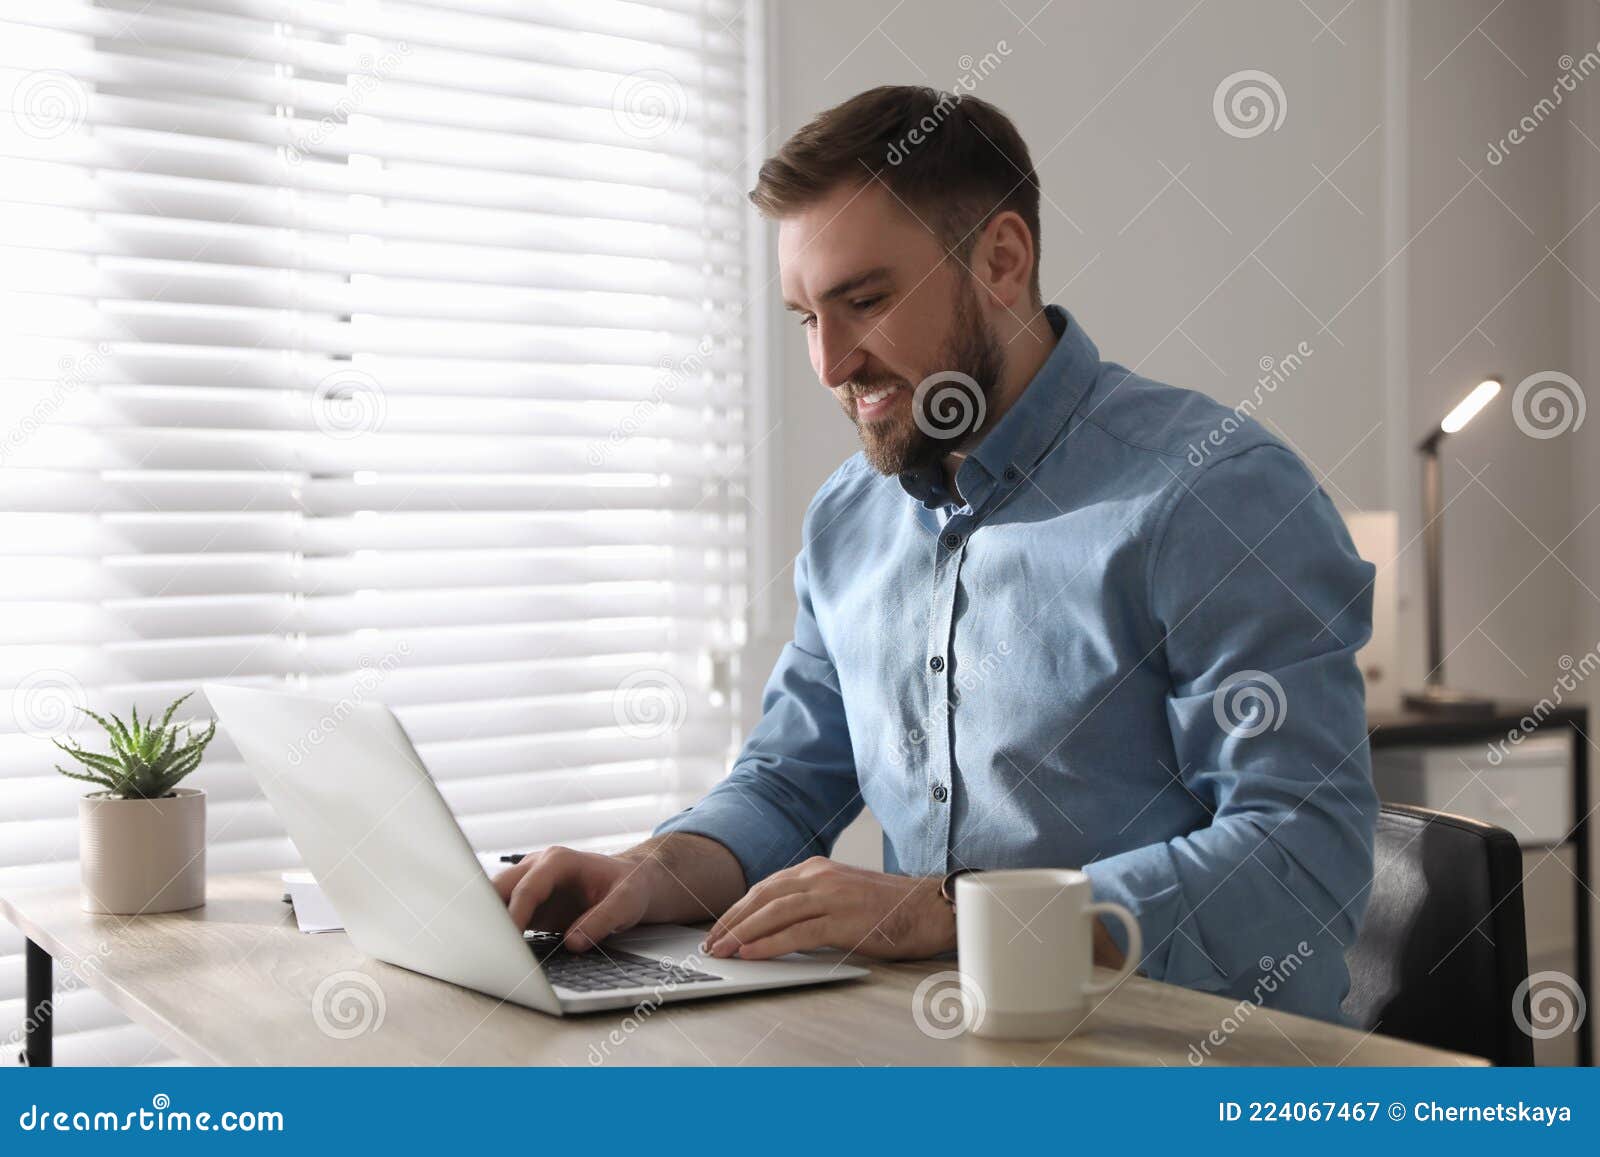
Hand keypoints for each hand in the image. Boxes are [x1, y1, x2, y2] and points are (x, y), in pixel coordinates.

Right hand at [492, 846, 657, 950]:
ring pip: (494, 898)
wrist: (630, 880)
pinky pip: (504, 913)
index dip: (514, 915)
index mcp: (558, 861)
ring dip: (488, 922)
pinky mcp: (529, 902)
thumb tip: (573, 943)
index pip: (527, 889)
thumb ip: (602, 921)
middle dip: (487, 914)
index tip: (506, 940)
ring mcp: (530, 882)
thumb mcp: (626, 903)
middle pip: (498, 888)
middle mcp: (538, 867)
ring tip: (486, 952)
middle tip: (485, 946)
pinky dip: (497, 930)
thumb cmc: (628, 885)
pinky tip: (498, 951)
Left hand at [703, 857, 954, 960]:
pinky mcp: (843, 919)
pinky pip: (797, 932)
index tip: (719, 928)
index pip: (765, 887)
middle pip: (762, 897)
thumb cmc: (890, 909)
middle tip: (710, 942)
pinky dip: (769, 944)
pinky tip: (751, 954)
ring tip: (722, 950)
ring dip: (741, 933)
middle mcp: (820, 877)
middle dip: (731, 921)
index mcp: (818, 869)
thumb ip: (812, 904)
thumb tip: (778, 927)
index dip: (738, 909)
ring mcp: (831, 896)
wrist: (930, 908)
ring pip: (773, 913)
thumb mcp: (843, 896)